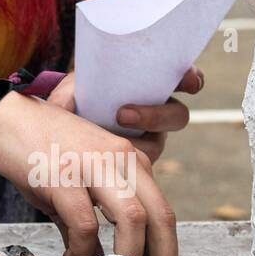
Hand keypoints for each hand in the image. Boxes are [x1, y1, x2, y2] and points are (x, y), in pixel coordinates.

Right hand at [0, 92, 179, 255]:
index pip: (164, 213)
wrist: (5, 117)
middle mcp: (121, 160)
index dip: (170, 253)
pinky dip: (82, 251)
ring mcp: (93, 165)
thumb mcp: (80, 183)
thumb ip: (94, 221)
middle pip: (161, 217)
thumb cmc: (43, 153)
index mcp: (132, 162)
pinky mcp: (63, 175)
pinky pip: (85, 224)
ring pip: (133, 219)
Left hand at [46, 68, 203, 161]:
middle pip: (176, 116)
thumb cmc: (76, 104)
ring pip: (157, 145)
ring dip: (137, 145)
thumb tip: (62, 103)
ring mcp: (149, 141)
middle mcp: (157, 115)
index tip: (190, 82)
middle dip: (156, 115)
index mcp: (150, 89)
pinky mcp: (137, 167)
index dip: (191, 79)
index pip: (182, 80)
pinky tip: (109, 176)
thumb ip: (68, 95)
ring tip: (108, 146)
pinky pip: (141, 173)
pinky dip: (127, 174)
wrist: (62, 135)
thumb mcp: (70, 94)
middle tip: (123, 115)